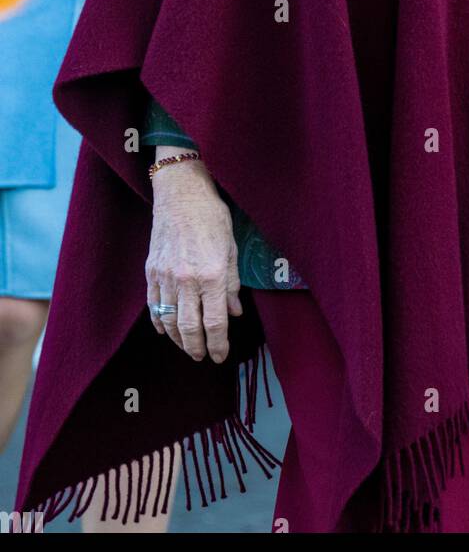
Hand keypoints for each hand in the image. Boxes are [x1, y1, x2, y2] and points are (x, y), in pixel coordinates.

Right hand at [147, 157, 242, 362]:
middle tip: (203, 356)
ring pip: (169, 321)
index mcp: (212, 275)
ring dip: (179, 340)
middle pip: (190, 328)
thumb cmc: (212, 217)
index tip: (220, 356)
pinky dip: (160, 323)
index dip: (219, 344)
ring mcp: (166, 277)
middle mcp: (188, 280)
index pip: (216, 322)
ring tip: (188, 347)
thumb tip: (234, 313)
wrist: (181, 195)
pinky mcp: (151, 271)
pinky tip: (167, 330)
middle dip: (198, 348)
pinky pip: (154, 306)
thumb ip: (232, 284)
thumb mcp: (232, 248)